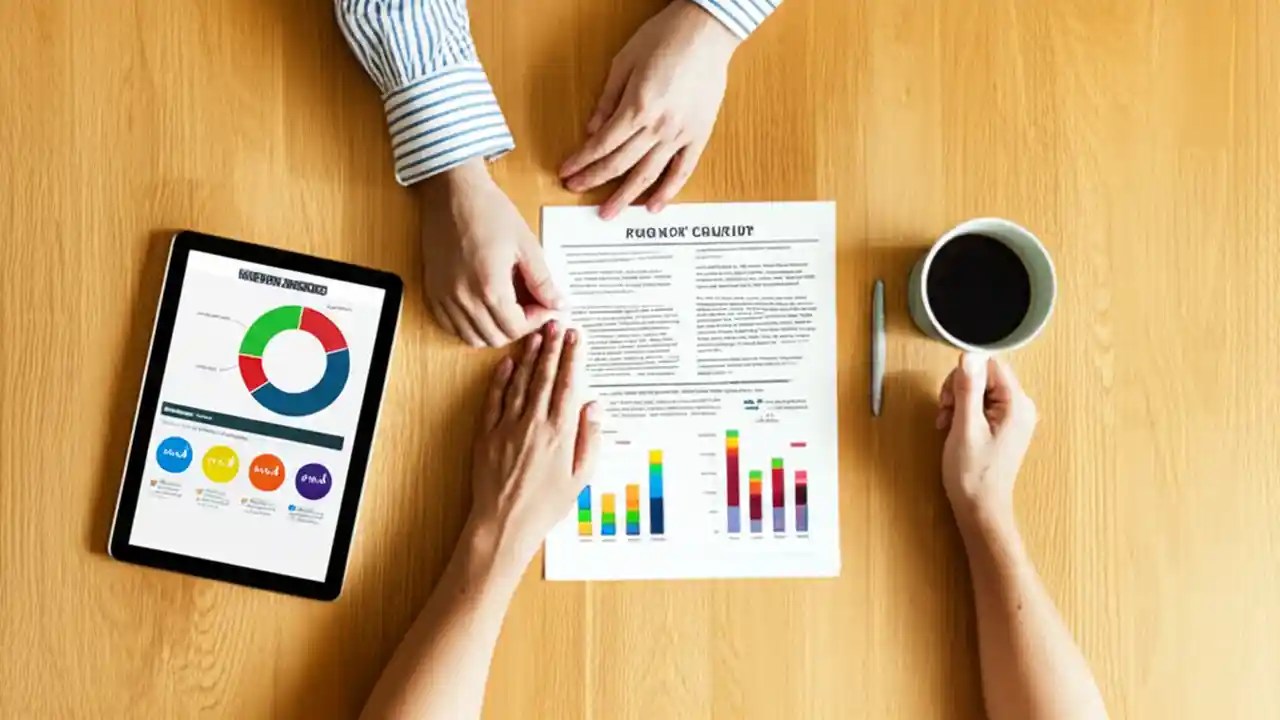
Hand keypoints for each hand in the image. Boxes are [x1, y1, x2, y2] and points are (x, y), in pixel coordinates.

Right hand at [419, 159, 563, 346]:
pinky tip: (482, 307)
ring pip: (471, 337)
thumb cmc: (490, 212)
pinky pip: (450, 326)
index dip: (536, 321)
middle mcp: (464, 298)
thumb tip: (558, 304)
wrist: (453, 192)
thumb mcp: (526, 244)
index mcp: (490, 287)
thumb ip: (543, 280)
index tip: (544, 306)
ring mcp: (444, 297)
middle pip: (496, 337)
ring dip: (493, 330)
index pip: (517, 328)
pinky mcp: (432, 292)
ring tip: (507, 308)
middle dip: (518, 327)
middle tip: (529, 307)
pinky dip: (468, 326)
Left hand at [468, 322, 601, 566]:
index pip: (568, 385)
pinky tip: (508, 364)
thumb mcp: (581, 477)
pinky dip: (500, 379)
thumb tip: (594, 406)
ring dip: (530, 357)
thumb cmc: (546, 505)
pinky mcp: (487, 435)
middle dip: (553, 348)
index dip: (573, 357)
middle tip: (558, 324)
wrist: (505, 523)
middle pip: (545, 377)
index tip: (576, 337)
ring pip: (521, 382)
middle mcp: (534, 423)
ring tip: (537, 336)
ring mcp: (508, 427)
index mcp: (560, 433)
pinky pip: (494, 400)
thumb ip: (589, 438)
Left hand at [559, 1, 739, 218]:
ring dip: (625, 196)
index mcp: (637, 107)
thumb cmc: (666, 38)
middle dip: (595, 179)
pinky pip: (682, 171)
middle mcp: (658, 126)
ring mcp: (680, 134)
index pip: (602, 145)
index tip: (568, 171)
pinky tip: (654, 207)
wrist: (707, 30)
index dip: (582, 161)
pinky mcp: (699, 135)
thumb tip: (592, 130)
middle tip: (577, 190)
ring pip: (648, 174)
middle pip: (620, 163)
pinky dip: (668, 191)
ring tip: (608, 212)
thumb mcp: (624, 62)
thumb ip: (607, 100)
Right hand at [937, 353, 1037, 523]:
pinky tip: (954, 427)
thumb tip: (969, 355)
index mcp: (1017, 404)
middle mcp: (1021, 407)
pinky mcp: (1004, 427)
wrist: (980, 508)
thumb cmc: (973, 474)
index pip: (990, 365)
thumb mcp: (965, 427)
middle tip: (945, 411)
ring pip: (981, 390)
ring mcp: (1014, 418)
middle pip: (985, 376)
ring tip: (947, 423)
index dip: (965, 375)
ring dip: (959, 401)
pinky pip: (983, 405)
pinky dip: (965, 412)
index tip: (949, 397)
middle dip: (959, 389)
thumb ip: (967, 389)